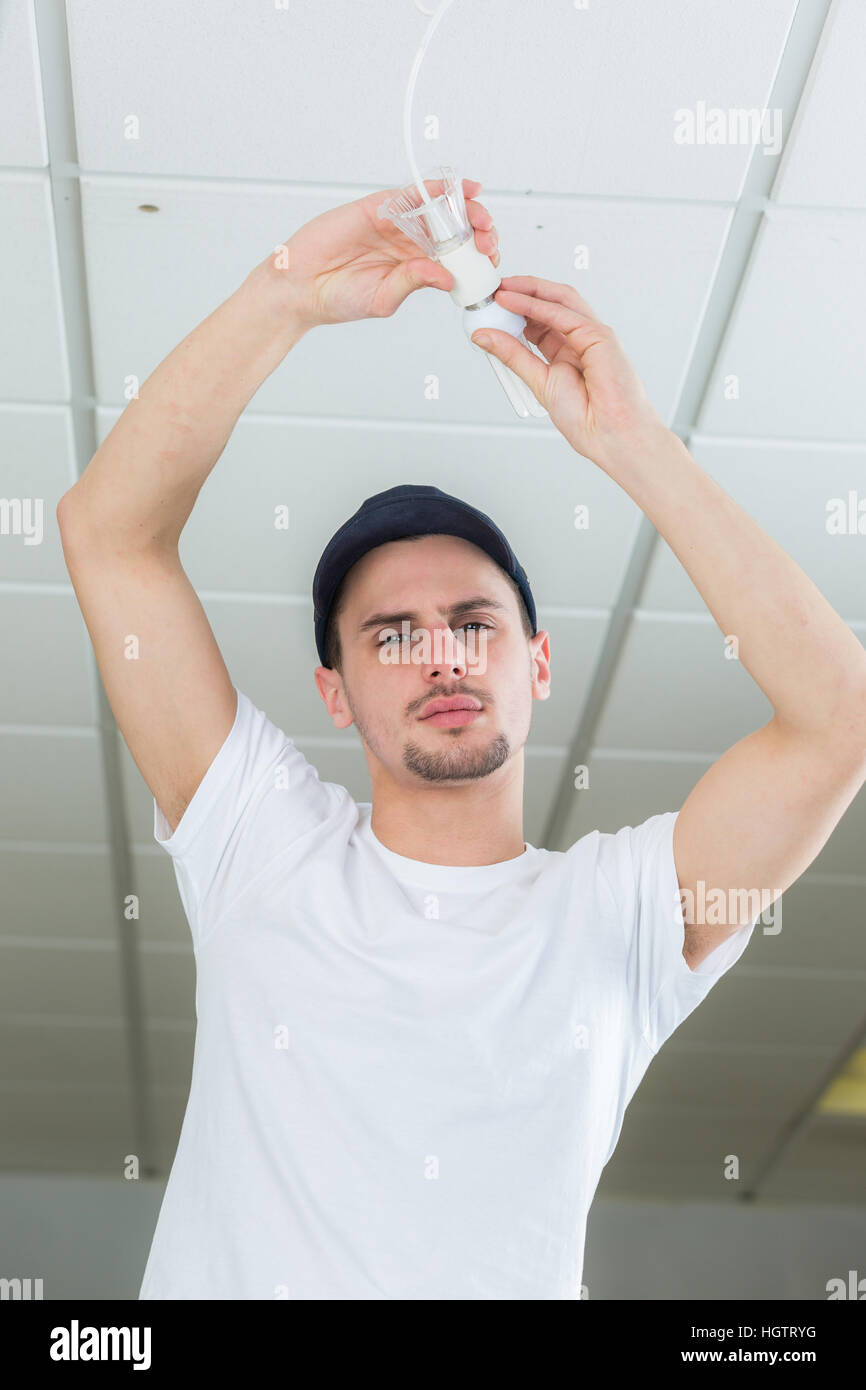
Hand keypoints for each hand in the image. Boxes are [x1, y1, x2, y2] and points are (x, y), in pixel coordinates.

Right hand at [269, 177, 498, 331]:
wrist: (301, 286)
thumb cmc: (338, 298)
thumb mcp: (384, 299)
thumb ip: (414, 283)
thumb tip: (445, 276)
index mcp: (417, 269)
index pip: (457, 259)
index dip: (477, 258)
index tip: (491, 263)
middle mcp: (411, 244)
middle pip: (455, 231)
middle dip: (478, 232)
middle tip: (488, 241)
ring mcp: (397, 224)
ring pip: (441, 210)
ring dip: (466, 210)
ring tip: (481, 219)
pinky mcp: (380, 207)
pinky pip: (413, 193)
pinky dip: (437, 188)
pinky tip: (458, 189)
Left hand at [471, 277, 667, 470]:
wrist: (610, 436)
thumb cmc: (586, 419)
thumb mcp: (538, 381)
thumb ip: (513, 355)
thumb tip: (484, 336)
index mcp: (566, 352)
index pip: (539, 320)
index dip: (515, 309)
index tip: (491, 306)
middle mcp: (580, 340)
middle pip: (551, 303)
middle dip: (522, 292)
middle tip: (494, 289)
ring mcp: (592, 335)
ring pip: (560, 301)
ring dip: (529, 291)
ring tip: (502, 290)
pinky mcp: (600, 336)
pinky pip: (565, 314)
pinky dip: (538, 306)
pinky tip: (516, 303)